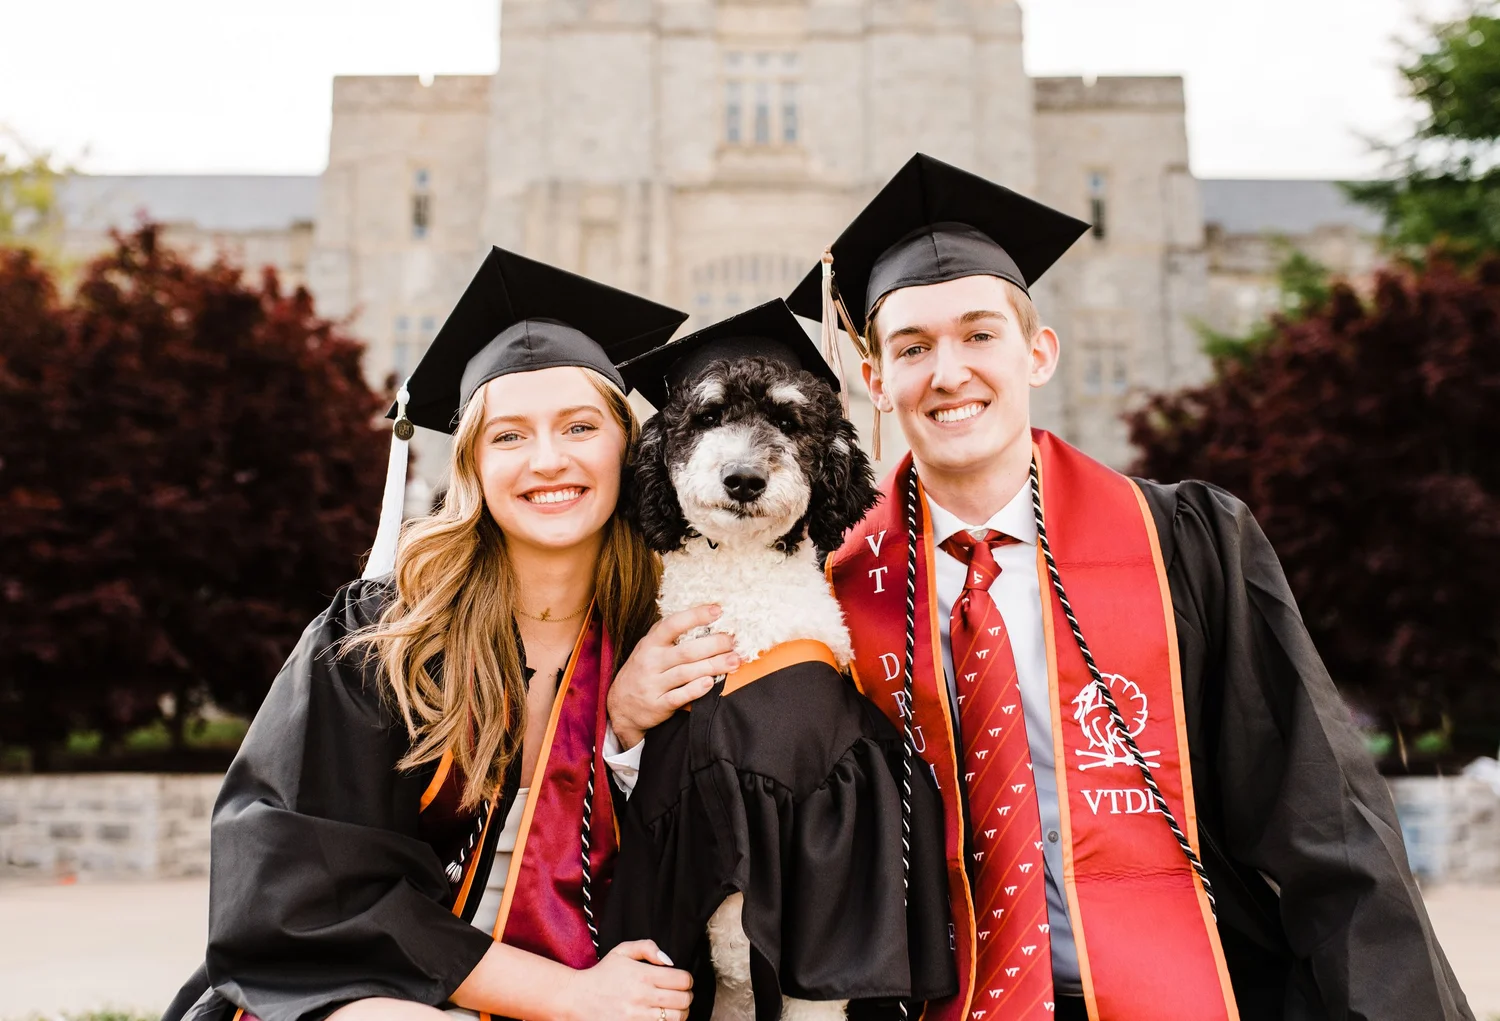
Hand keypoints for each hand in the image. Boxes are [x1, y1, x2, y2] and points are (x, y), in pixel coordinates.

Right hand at [560, 940, 692, 1020]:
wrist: (577, 998)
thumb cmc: (602, 974)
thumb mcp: (622, 951)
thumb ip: (647, 947)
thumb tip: (669, 961)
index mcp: (643, 975)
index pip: (683, 980)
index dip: (686, 980)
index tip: (681, 981)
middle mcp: (642, 996)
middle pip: (683, 1000)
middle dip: (686, 997)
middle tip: (680, 995)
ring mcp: (638, 1016)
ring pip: (676, 1018)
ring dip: (680, 1013)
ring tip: (672, 1009)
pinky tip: (661, 1018)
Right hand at [608, 604, 738, 748]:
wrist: (620, 706)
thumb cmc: (642, 671)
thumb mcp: (648, 648)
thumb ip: (669, 634)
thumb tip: (703, 616)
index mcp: (650, 644)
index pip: (672, 625)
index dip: (695, 616)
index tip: (718, 610)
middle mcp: (651, 662)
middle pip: (687, 651)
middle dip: (714, 644)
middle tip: (733, 641)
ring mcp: (653, 684)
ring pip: (686, 673)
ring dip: (714, 666)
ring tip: (734, 660)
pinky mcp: (658, 705)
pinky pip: (679, 697)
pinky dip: (695, 690)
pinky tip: (711, 683)